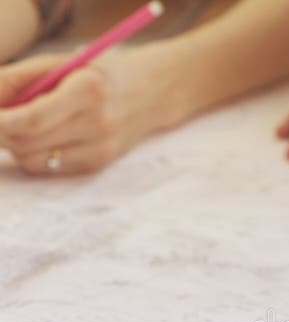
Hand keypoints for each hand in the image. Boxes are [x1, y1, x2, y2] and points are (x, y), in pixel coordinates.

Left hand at [0, 48, 179, 174]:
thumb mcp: (59, 64)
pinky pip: (49, 166)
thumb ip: (17, 80)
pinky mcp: (98, 164)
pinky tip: (44, 136)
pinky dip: (35, 152)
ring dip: (16, 144)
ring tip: (24, 125)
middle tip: (1, 117)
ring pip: (33, 159)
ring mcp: (100, 148)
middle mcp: (98, 124)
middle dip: (2, 131)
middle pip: (28, 142)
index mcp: (88, 90)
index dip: (0, 122)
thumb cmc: (95, 74)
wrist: (149, 95)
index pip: (32, 119)